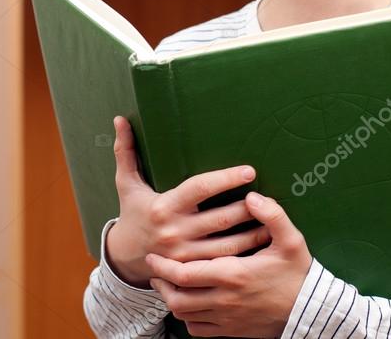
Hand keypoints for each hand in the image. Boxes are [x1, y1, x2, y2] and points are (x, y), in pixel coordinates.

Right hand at [105, 116, 269, 288]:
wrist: (126, 255)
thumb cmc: (132, 212)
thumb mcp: (126, 183)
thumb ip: (125, 151)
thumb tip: (119, 119)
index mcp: (164, 207)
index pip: (199, 188)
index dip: (225, 179)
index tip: (249, 171)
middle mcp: (175, 231)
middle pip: (220, 218)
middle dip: (247, 208)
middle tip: (269, 196)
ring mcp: (185, 255)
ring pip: (227, 245)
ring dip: (252, 234)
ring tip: (271, 221)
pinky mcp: (193, 271)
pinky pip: (223, 264)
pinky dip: (243, 256)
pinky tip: (259, 246)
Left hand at [145, 191, 312, 336]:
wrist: (312, 312)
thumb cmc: (298, 274)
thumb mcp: (291, 241)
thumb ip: (272, 215)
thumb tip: (251, 196)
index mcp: (233, 274)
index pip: (184, 273)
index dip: (163, 266)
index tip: (152, 256)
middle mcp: (225, 300)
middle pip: (177, 297)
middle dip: (160, 283)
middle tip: (154, 270)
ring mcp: (227, 319)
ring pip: (185, 315)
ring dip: (172, 300)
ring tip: (167, 284)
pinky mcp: (232, 332)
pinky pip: (198, 330)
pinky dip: (188, 318)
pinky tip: (189, 304)